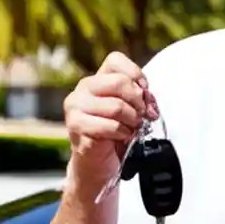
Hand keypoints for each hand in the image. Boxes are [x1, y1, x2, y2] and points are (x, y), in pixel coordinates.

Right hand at [63, 51, 158, 183]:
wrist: (97, 162)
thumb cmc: (115, 133)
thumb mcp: (130, 109)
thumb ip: (140, 97)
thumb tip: (148, 100)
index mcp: (96, 79)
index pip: (115, 61)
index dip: (136, 75)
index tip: (144, 95)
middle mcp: (83, 88)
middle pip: (119, 82)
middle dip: (138, 102)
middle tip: (142, 116)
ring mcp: (75, 106)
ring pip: (116, 106)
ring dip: (132, 121)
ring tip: (131, 129)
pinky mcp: (76, 126)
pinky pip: (109, 126)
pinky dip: (123, 133)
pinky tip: (123, 137)